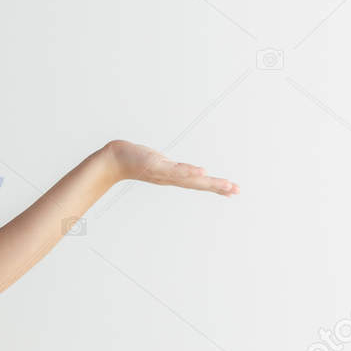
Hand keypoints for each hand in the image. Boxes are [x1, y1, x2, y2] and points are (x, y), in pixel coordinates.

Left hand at [107, 140, 239, 195]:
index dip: (216, 187)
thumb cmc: (136, 160)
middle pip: (198, 183)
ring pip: (191, 179)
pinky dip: (190, 172)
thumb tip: (180, 169)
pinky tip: (202, 172)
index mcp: (174, 177)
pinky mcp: (156, 165)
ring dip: (209, 182)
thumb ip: (172, 168)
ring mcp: (164, 173)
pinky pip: (176, 170)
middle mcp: (171, 178)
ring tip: (226, 184)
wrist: (114, 160)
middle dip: (218, 187)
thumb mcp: (159, 164)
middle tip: (237, 190)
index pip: (199, 182)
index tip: (234, 191)